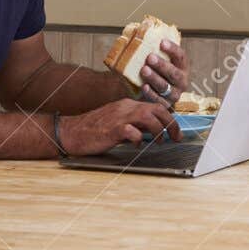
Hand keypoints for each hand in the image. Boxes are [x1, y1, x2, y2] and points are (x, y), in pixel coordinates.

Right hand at [63, 98, 181, 153]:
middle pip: (157, 109)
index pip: (156, 106)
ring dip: (159, 131)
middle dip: (171, 124)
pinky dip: (139, 138)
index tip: (175, 131)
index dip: (170, 119)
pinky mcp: (112, 129)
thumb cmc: (94, 130)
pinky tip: (137, 145)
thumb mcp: (119, 123)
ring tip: (159, 142)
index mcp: (128, 105)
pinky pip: (132, 131)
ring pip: (148, 117)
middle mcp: (125, 107)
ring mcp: (119, 117)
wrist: (72, 132)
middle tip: (176, 137)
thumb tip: (154, 131)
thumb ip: (135, 124)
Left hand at [137, 39, 188, 105]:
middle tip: (150, 57)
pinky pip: (159, 100)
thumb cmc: (155, 71)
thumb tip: (139, 28)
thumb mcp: (158, 59)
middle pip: (174, 73)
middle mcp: (181, 81)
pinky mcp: (166, 105)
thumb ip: (153, 48)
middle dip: (162, 65)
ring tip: (144, 70)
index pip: (181, 56)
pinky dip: (151, 94)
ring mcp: (174, 94)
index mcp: (182, 66)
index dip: (172, 49)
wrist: (153, 92)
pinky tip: (143, 86)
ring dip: (154, 78)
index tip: (161, 42)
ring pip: (166, 87)